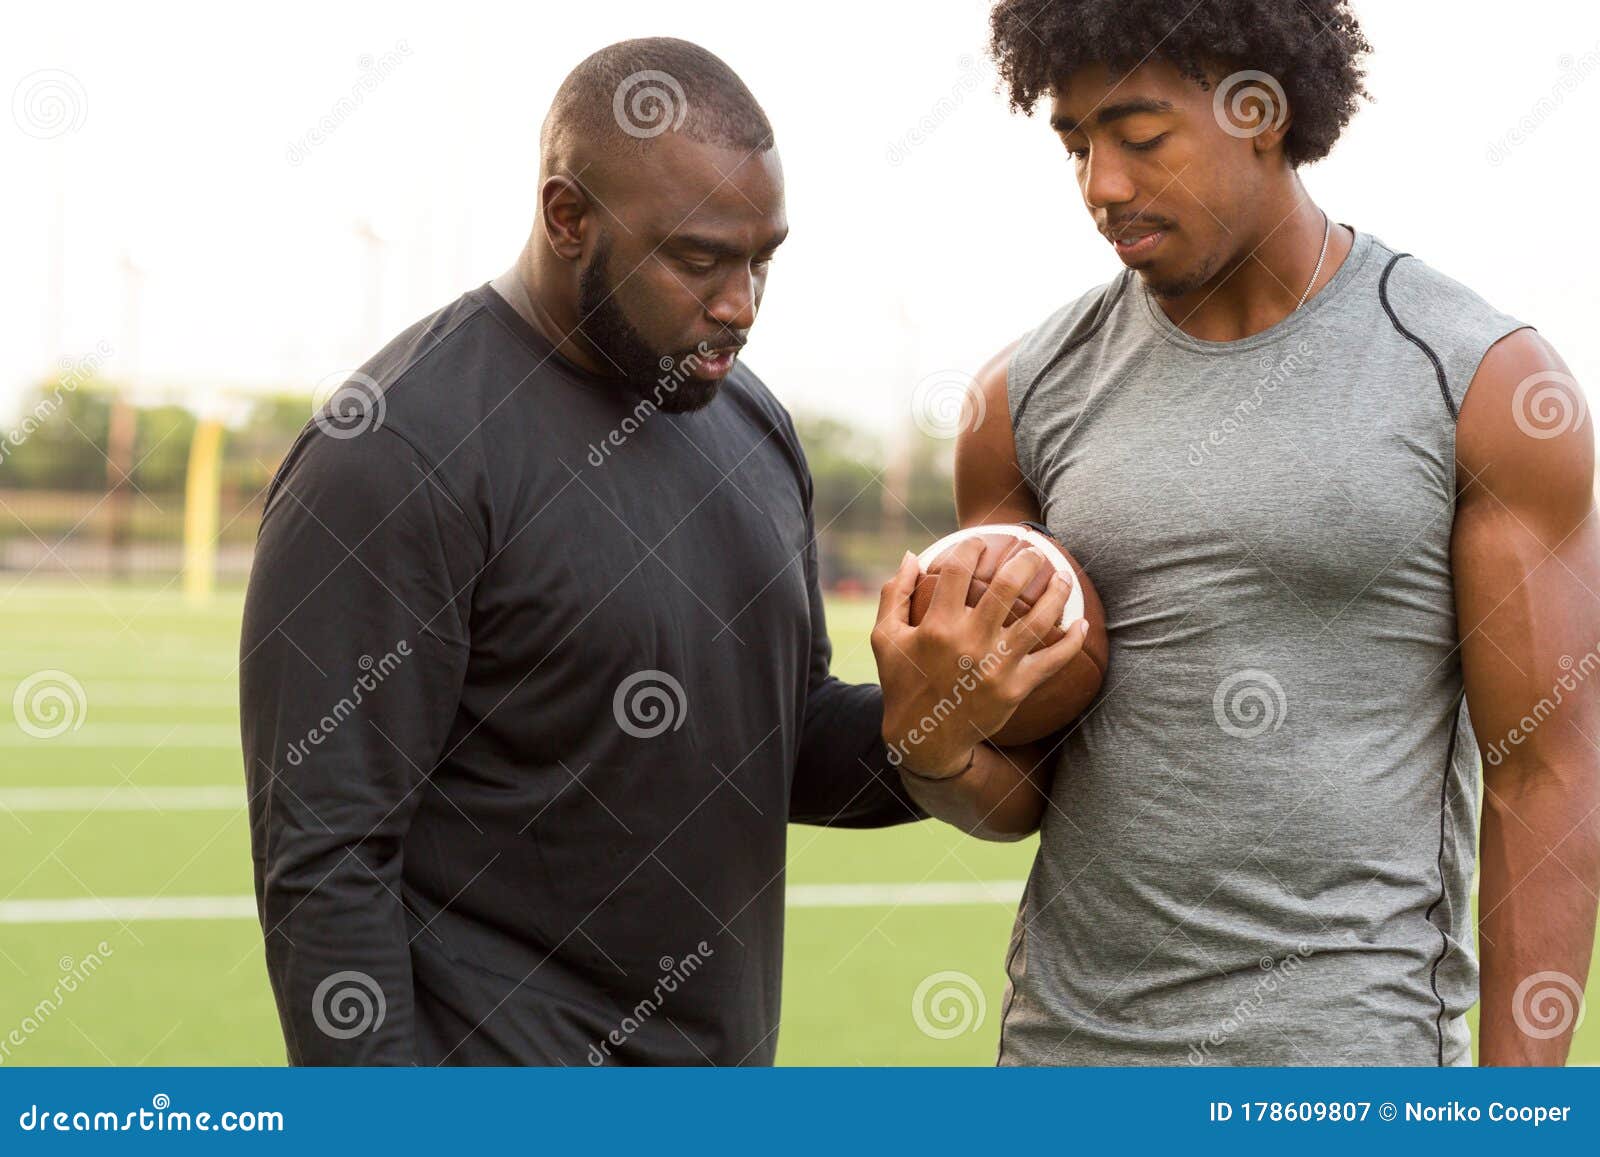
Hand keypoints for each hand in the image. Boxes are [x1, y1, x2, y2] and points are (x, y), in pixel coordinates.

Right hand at [871, 541, 1088, 776]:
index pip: (959, 571)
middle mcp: (969, 643)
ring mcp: (995, 667)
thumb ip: (895, 594)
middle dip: (1026, 561)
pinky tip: (1081, 623)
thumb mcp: (886, 638)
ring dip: (1057, 593)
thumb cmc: (903, 682)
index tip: (980, 542)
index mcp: (936, 627)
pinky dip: (1071, 641)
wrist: (924, 739)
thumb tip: (910, 555)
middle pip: (1007, 588)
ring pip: (1038, 621)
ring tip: (1064, 576)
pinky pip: (1053, 661)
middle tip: (1035, 552)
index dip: (972, 548)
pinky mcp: (1015, 689)